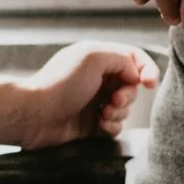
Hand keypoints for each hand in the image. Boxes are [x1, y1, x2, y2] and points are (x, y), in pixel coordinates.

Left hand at [16, 41, 160, 147]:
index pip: (133, 58)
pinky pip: (114, 126)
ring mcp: (94, 101)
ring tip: (103, 114)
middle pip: (131, 86)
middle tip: (114, 101)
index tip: (149, 84)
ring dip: (120, 113)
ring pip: (124, 108)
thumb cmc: (62, 83)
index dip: (146, 69)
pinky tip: (99, 125)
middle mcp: (97, 78)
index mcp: (97, 57)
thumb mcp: (94, 57)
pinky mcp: (90, 124)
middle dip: (128, 96)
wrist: (34, 114)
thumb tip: (135, 75)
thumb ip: (123, 59)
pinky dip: (112, 126)